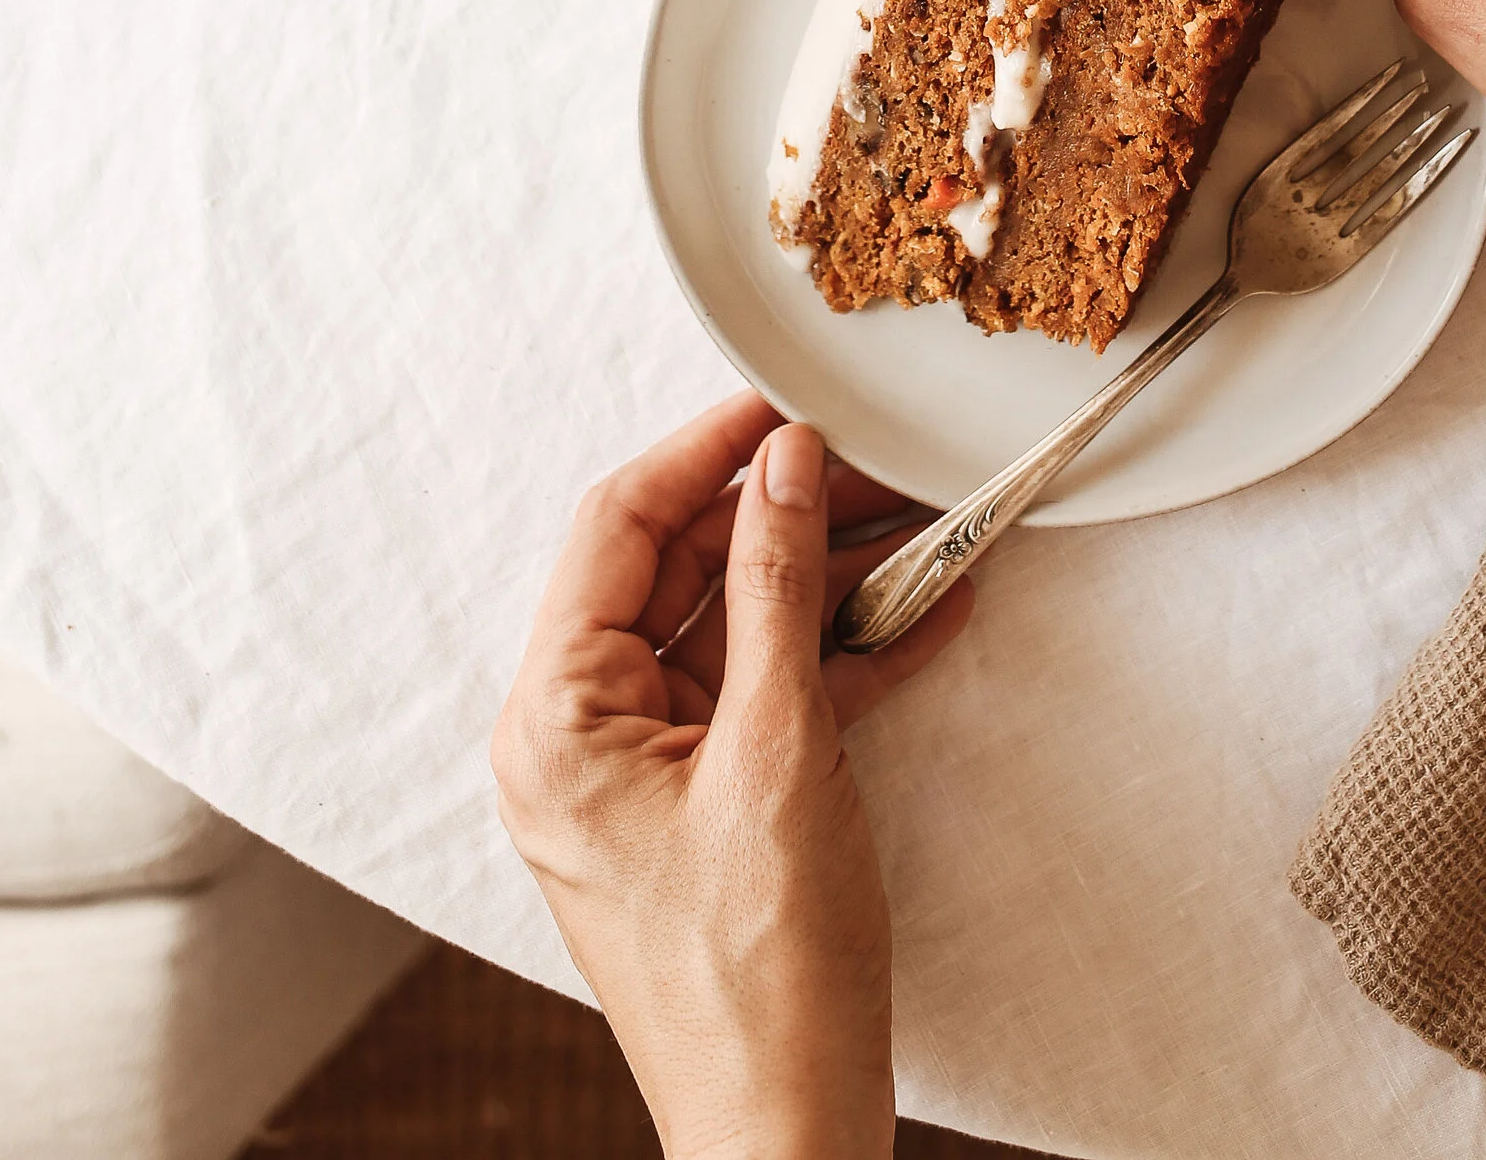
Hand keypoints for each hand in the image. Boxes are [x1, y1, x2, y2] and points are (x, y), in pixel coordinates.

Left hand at [492, 393, 971, 1159]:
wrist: (788, 1130)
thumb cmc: (759, 978)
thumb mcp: (778, 753)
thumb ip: (780, 589)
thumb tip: (784, 462)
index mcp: (555, 721)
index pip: (620, 528)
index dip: (708, 449)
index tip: (788, 399)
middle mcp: (581, 737)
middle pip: (683, 571)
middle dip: (789, 513)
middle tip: (882, 463)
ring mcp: (644, 774)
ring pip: (738, 627)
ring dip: (831, 580)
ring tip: (930, 528)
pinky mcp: (705, 806)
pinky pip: (766, 694)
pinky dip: (840, 656)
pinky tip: (929, 612)